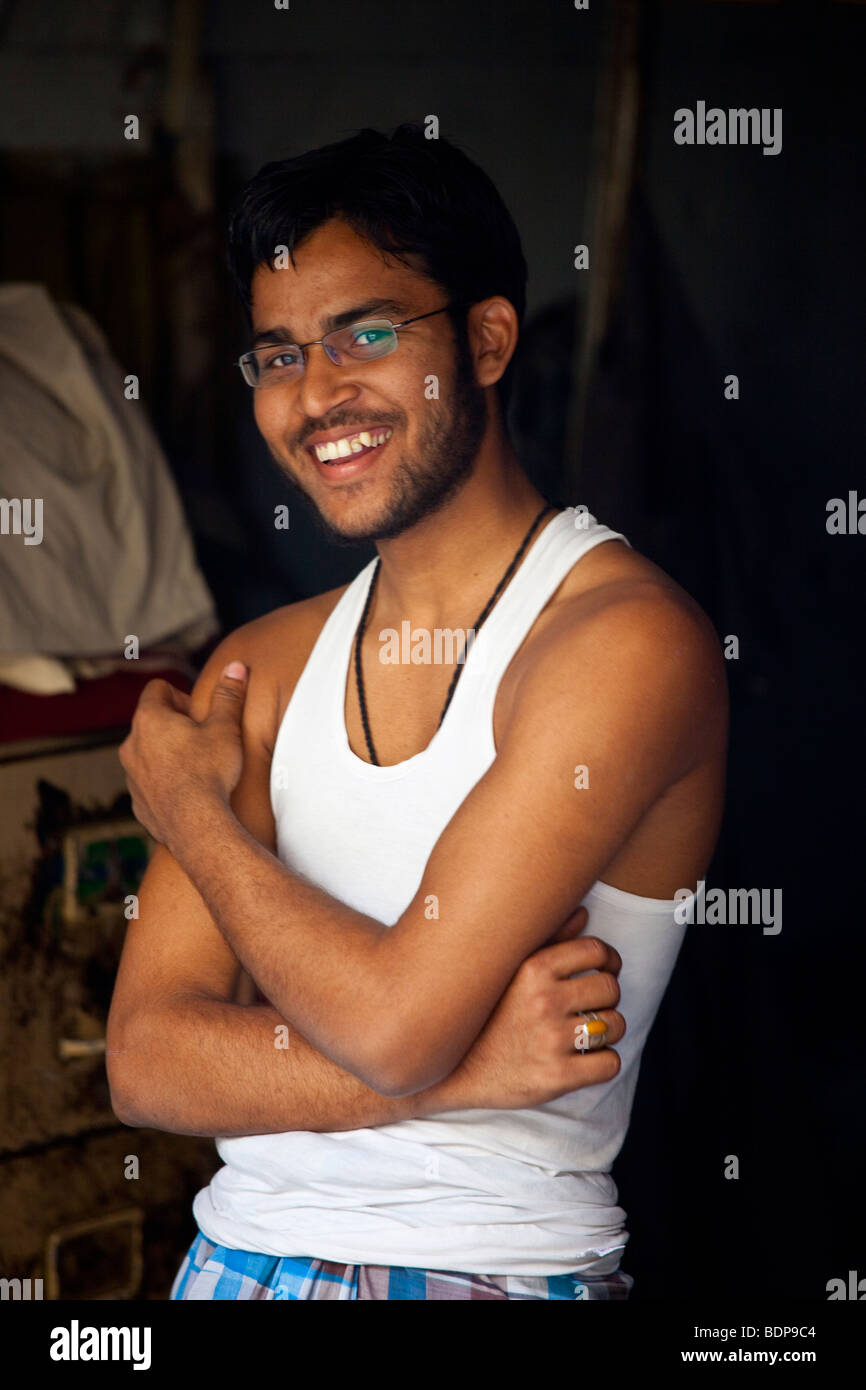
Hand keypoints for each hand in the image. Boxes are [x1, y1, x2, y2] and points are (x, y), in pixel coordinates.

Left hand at [118, 662, 248, 855]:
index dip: (181, 696)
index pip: (157, 689)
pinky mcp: (137, 802)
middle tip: (203, 740)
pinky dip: (165, 783)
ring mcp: (131, 776)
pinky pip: (150, 784)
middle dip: (175, 726)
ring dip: (168, 755)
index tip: (199, 714)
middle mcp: (131, 745)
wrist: (196, 825)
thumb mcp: (225, 728)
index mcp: (149, 719)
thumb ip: (228, 695)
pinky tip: (190, 793)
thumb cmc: (210, 772)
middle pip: (151, 721)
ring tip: (197, 768)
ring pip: (148, 754)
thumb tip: (235, 667)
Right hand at [432, 906, 624, 1111]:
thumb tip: (583, 913)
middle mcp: (543, 1001)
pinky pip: (609, 1064)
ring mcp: (550, 1040)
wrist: (456, 1072)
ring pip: (616, 1025)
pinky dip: (602, 1063)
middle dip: (606, 998)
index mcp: (532, 969)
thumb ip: (550, 940)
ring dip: (607, 1031)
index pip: (597, 950)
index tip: (605, 970)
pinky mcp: (557, 1077)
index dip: (609, 960)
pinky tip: (583, 1060)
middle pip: (610, 987)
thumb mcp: (511, 972)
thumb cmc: (488, 1016)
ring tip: (585, 1034)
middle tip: (590, 1007)